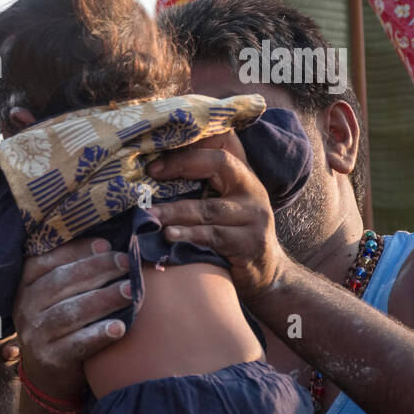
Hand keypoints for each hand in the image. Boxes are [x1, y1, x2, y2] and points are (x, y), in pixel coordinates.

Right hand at [12, 237, 133, 400]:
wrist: (48, 374)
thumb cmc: (60, 322)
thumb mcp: (55, 295)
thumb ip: (72, 272)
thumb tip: (106, 244)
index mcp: (25, 284)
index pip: (48, 260)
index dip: (78, 251)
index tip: (107, 244)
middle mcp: (25, 307)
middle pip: (60, 282)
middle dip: (96, 269)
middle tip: (126, 263)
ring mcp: (34, 334)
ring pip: (69, 312)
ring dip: (102, 299)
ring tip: (129, 291)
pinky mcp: (50, 359)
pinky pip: (76, 344)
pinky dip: (98, 335)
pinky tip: (119, 327)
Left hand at [145, 131, 288, 298]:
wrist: (264, 272)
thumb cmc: (230, 233)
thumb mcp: (220, 203)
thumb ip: (198, 184)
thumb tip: (151, 171)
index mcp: (242, 174)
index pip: (224, 140)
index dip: (192, 142)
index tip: (157, 158)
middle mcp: (252, 189)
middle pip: (219, 163)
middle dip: (181, 165)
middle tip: (151, 173)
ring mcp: (255, 216)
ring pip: (210, 207)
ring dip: (175, 211)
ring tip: (150, 215)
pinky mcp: (250, 243)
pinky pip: (214, 237)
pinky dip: (189, 235)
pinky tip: (169, 236)